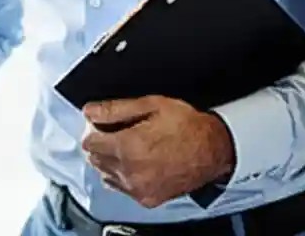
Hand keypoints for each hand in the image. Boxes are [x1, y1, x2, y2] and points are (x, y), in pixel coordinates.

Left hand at [79, 95, 234, 207]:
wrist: (214, 150)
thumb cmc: (187, 125)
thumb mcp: (151, 105)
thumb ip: (115, 109)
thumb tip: (90, 111)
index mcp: (128, 147)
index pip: (89, 143)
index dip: (94, 130)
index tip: (102, 124)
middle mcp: (130, 171)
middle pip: (95, 159)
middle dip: (100, 145)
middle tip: (116, 133)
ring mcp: (138, 188)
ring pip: (105, 174)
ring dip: (109, 161)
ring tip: (128, 147)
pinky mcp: (147, 199)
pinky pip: (121, 187)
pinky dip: (122, 176)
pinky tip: (136, 163)